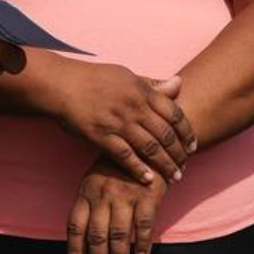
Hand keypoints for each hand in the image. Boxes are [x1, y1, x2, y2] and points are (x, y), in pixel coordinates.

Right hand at [40, 62, 193, 185]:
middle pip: (166, 135)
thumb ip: (152, 83)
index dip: (187, 133)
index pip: (175, 114)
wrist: (60, 84)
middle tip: (185, 166)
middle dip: (179, 154)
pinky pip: (125, 157)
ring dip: (165, 165)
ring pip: (150, 148)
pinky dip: (138, 169)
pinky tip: (147, 179)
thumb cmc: (93, 78)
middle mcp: (133, 106)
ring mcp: (117, 122)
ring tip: (175, 177)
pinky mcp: (100, 135)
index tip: (193, 146)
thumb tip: (179, 82)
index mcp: (141, 90)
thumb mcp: (125, 75)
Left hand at [67, 158, 165, 253]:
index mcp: (87, 192)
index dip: (75, 249)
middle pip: (97, 236)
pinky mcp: (147, 197)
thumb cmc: (117, 168)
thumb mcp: (95, 181)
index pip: (76, 226)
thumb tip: (83, 238)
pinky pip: (144, 225)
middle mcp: (103, 195)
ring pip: (119, 236)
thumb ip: (89, 205)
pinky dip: (143, 243)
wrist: (146, 146)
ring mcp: (125, 196)